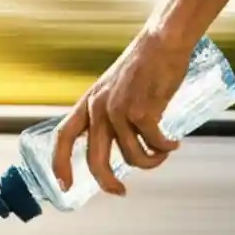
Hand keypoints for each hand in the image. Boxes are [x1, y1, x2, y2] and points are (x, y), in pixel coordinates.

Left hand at [51, 31, 192, 195]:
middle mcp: (99, 109)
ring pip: (133, 156)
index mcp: (89, 103)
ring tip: (163, 152)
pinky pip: (155, 145)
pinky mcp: (142, 112)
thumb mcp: (115, 90)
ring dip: (151, 161)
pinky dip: (166, 148)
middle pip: (96, 160)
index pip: (63, 137)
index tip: (64, 186)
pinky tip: (174, 143)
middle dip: (107, 182)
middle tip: (120, 191)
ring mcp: (119, 111)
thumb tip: (120, 147)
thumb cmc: (144, 66)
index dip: (60, 164)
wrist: (162, 43)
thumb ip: (111, 115)